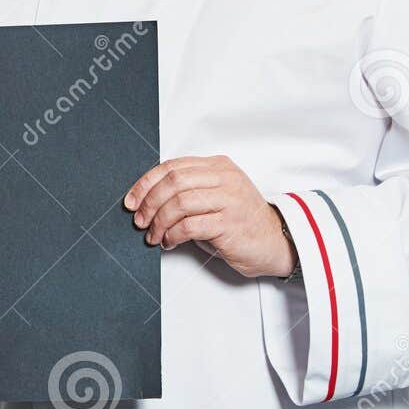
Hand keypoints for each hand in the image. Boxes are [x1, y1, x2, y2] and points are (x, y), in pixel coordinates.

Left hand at [123, 155, 295, 278]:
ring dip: (159, 222)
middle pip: (172, 182)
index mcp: (218, 166)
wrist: (277, 241)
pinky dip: (172, 235)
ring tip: (153, 235)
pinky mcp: (229, 223)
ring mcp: (229, 200)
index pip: (172, 167)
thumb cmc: (242, 220)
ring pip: (179, 203)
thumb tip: (148, 199)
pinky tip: (169, 242)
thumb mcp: (218, 194)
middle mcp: (224, 179)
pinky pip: (189, 226)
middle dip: (149, 203)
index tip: (132, 199)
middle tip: (139, 220)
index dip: (146, 183)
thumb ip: (191, 188)